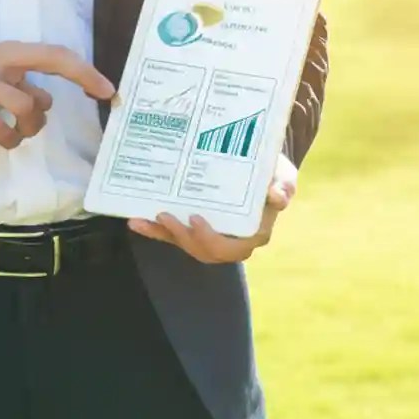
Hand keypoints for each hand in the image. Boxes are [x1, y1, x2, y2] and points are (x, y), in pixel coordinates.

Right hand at [0, 41, 115, 147]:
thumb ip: (22, 89)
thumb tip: (48, 104)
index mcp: (8, 53)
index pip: (54, 53)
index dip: (84, 69)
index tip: (109, 88)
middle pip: (51, 58)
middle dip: (83, 75)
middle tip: (102, 96)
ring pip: (25, 103)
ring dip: (31, 127)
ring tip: (21, 134)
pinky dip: (8, 140)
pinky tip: (5, 141)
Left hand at [128, 154, 297, 262]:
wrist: (259, 167)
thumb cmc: (272, 173)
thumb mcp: (282, 175)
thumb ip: (283, 185)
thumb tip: (276, 196)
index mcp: (254, 233)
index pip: (234, 247)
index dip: (212, 239)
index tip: (196, 218)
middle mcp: (232, 240)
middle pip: (206, 250)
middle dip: (183, 237)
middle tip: (165, 216)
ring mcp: (210, 236)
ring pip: (187, 245)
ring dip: (165, 233)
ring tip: (146, 218)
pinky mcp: (192, 230)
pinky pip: (173, 235)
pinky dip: (153, 231)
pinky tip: (135, 221)